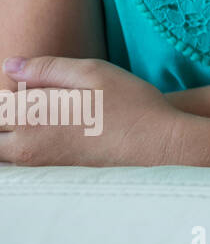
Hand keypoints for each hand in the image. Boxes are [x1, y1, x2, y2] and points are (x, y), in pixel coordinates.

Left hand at [0, 56, 184, 165]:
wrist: (161, 148)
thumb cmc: (132, 106)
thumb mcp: (93, 72)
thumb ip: (47, 68)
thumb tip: (10, 65)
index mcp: (32, 114)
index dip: (10, 95)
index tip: (33, 89)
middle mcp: (26, 145)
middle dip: (7, 117)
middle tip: (34, 105)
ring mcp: (38, 166)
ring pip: (4, 153)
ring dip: (11, 136)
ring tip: (49, 120)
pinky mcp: (53, 178)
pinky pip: (20, 166)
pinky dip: (24, 152)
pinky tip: (55, 139)